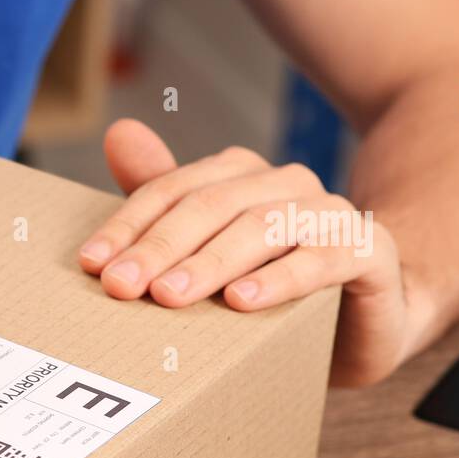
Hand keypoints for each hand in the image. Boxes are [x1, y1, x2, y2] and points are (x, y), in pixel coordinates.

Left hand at [78, 119, 413, 386]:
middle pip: (210, 206)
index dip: (128, 226)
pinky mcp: (366, 251)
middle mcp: (283, 185)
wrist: (363, 323)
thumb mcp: (210, 252)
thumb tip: (117, 133)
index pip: (171, 191)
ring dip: (210, 262)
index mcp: (239, 178)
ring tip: (170, 296)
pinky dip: (278, 280)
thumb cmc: (273, 287)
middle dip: (159, 247)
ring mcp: (328, 213)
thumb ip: (165, 200)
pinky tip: (240, 302)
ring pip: (261, 228)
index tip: (92, 264)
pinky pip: (321, 260)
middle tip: (122, 287)